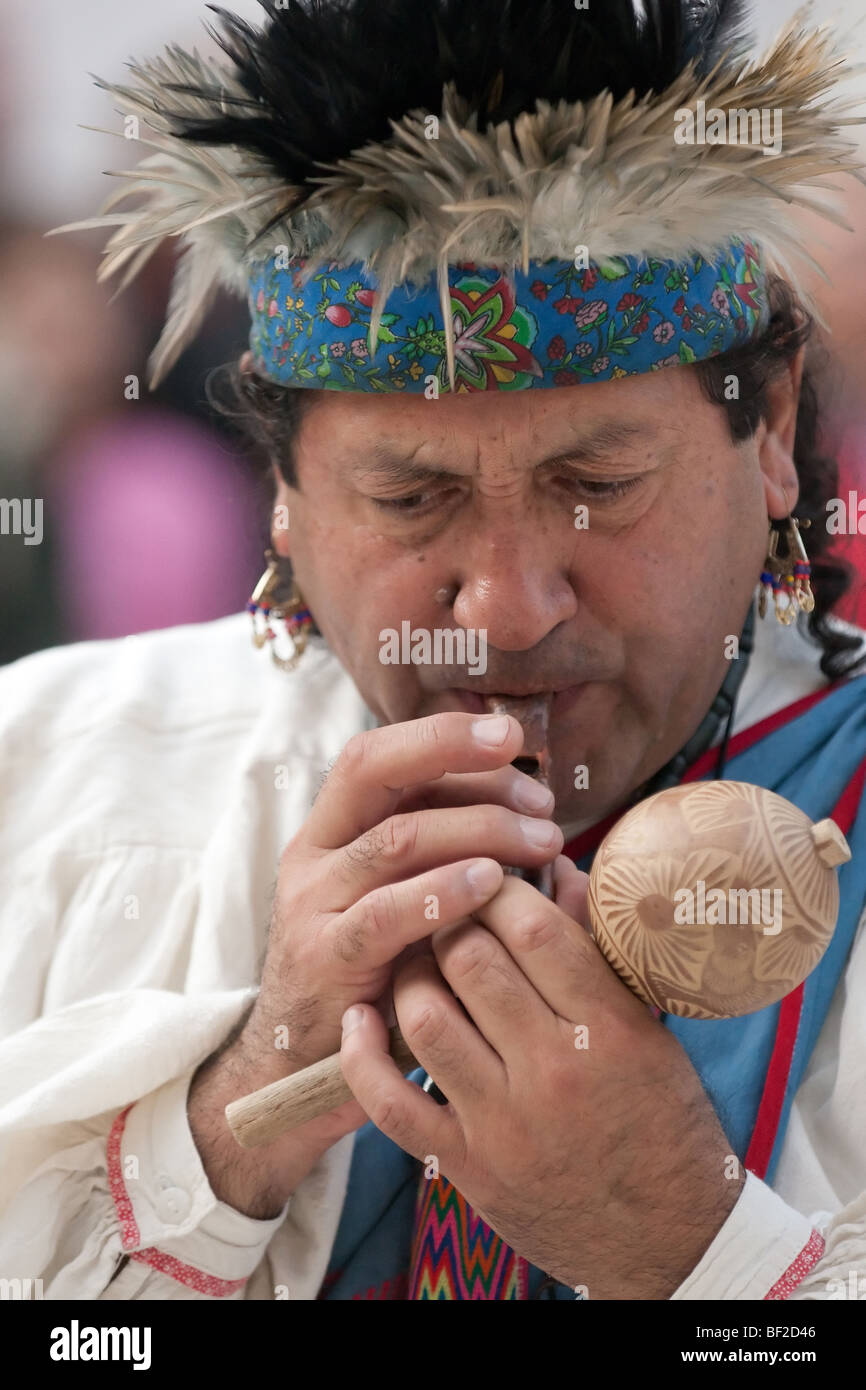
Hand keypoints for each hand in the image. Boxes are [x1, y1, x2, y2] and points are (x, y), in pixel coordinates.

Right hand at [188, 711, 562, 1214]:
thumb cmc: (373, 978)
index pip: (378, 754)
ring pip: (396, 838)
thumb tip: (545, 826)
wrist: (294, 1069)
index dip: (444, 735)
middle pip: (376, 771)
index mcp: (330, 831)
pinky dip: (443, 890)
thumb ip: (452, 858)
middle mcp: (314, 856)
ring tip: (541, 840)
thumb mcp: (405, 905)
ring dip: (479, 829)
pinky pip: (386, 914)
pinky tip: (493, 885)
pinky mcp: (326, 959)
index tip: (513, 737)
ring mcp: (313, 905)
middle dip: (460, 759)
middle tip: (539, 791)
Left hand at [339, 859, 745, 1299]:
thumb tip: (552, 866)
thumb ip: (596, 948)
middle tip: (449, 913)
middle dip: (450, 920)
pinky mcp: (466, 1166)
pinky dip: (364, 1056)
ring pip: (425, 1018)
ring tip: (420, 964)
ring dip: (411, 977)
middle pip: (470, 959)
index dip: (497, 887)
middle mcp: (554, 1072)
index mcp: (609, 1029)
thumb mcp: (648, 1027)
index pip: (532, 927)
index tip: (488, 877)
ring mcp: (503, 1123)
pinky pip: (391, 1104)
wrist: (669, 1236)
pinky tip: (363, 1020)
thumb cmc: (662, 1117)